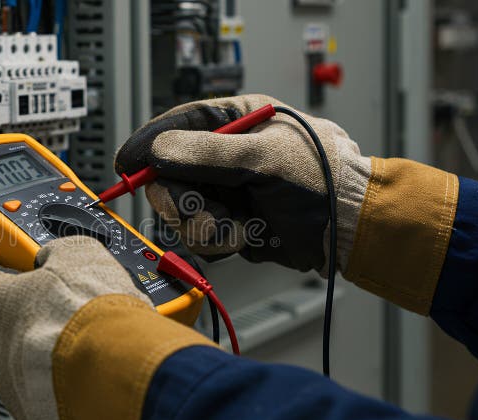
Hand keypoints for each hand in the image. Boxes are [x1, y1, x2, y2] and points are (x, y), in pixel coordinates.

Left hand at [0, 236, 152, 419]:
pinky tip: (77, 356)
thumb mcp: (79, 253)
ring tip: (72, 327)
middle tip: (46, 290)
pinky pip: (31, 378)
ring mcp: (5, 376)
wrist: (116, 370)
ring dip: (34, 336)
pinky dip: (49, 367)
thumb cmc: (90, 315)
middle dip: (13, 300)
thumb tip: (59, 255)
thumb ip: (56, 251)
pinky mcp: (28, 406)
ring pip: (11, 349)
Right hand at [115, 94, 370, 273]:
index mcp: (236, 122)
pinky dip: (220, 241)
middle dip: (181, 198)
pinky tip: (247, 235)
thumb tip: (158, 150)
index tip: (127, 162)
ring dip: (205, 224)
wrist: (350, 229)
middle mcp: (225, 156)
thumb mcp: (264, 158)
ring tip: (238, 225)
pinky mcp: (229, 223)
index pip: (179, 125)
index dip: (149, 143)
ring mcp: (225, 191)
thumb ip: (208, 153)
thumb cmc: (322, 179)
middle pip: (169, 175)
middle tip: (195, 208)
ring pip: (181, 211)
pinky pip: (201, 235)